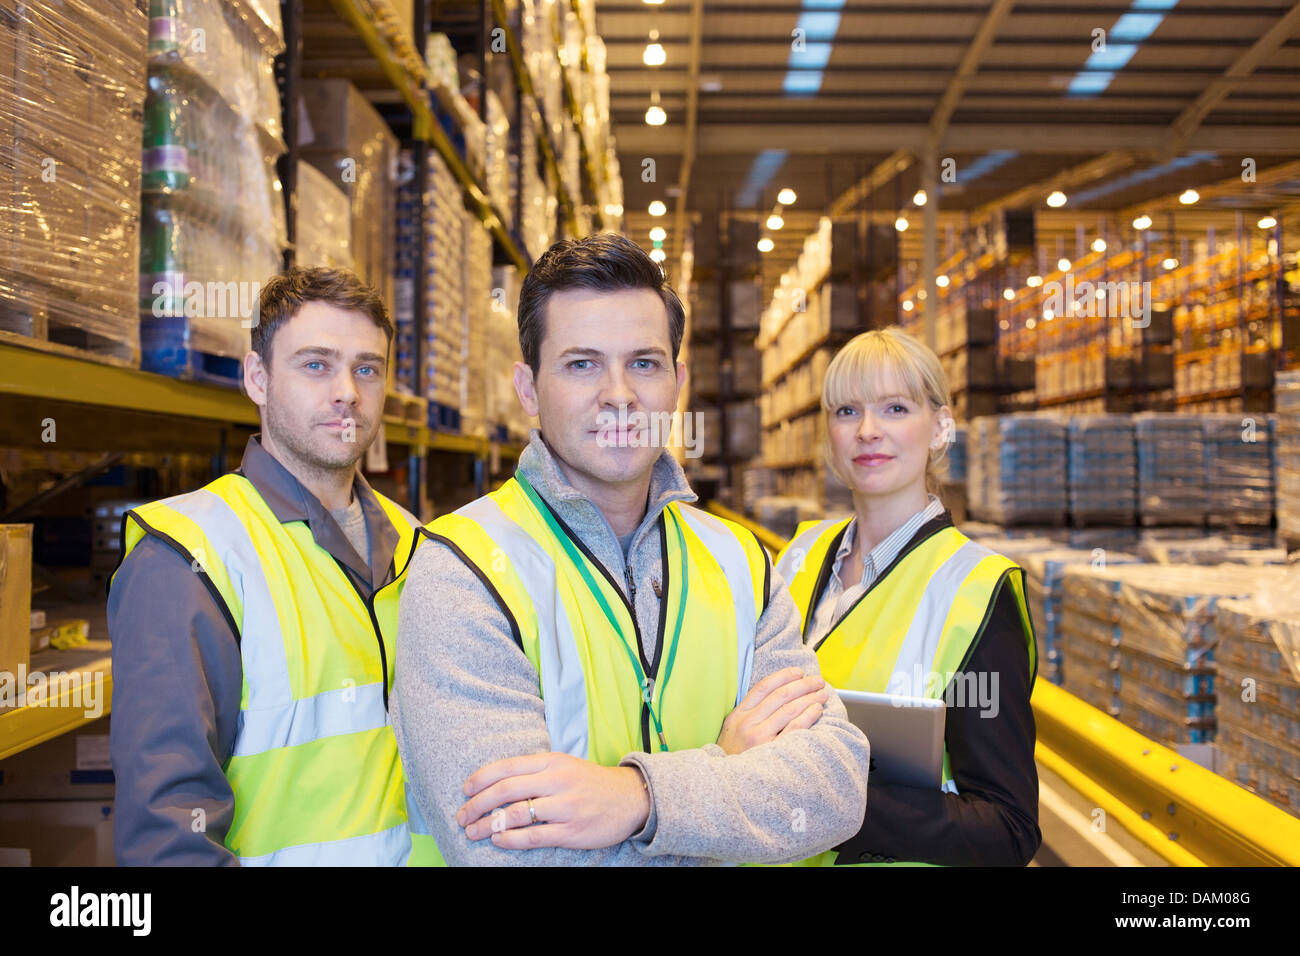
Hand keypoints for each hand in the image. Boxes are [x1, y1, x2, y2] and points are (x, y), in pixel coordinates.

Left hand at [457, 752, 650, 849]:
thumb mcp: (563, 766)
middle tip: (462, 816)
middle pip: (506, 790)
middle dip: (477, 804)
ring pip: (517, 814)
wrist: (630, 798)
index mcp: (552, 761)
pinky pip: (533, 836)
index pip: (507, 767)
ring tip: (473, 832)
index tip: (466, 790)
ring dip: (488, 825)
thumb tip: (494, 784)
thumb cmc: (589, 782)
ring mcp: (565, 806)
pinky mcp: (571, 830)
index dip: (481, 779)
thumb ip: (534, 771)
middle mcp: (556, 780)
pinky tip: (498, 840)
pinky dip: (510, 839)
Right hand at [716, 666, 829, 754]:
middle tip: (817, 681)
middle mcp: (748, 723)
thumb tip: (776, 696)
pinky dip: (807, 716)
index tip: (797, 672)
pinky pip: (794, 728)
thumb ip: (748, 714)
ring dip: (809, 698)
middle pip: (780, 695)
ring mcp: (760, 737)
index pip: (763, 687)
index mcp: (738, 715)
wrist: (726, 785)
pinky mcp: (771, 751)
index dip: (783, 676)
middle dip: (802, 685)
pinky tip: (816, 710)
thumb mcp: (731, 731)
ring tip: (821, 694)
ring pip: (789, 709)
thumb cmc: (732, 757)